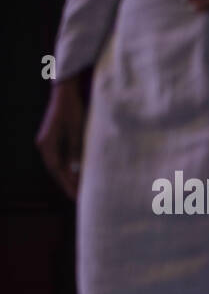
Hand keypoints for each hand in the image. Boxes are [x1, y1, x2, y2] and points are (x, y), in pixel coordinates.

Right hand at [35, 79, 85, 199]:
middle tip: (79, 200)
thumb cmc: (72, 110)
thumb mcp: (76, 131)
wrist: (65, 93)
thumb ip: (75, 151)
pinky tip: (76, 176)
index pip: (57, 171)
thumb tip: (74, 172)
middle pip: (56, 170)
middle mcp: (44, 145)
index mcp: (47, 144)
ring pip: (57, 166)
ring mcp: (47, 142)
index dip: (67, 185)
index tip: (76, 198)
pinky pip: (60, 158)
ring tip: (79, 191)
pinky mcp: (53, 139)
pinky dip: (68, 168)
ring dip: (67, 178)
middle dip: (67, 185)